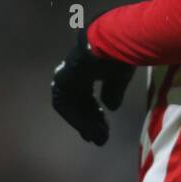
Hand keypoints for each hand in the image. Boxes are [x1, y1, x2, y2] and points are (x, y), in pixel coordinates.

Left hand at [51, 27, 134, 145]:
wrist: (108, 44)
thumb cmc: (118, 57)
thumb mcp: (119, 77)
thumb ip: (113, 92)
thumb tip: (111, 107)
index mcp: (88, 70)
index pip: (87, 96)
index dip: (94, 113)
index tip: (103, 129)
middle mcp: (74, 75)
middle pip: (79, 104)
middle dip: (89, 122)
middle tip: (99, 137)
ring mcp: (66, 78)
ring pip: (71, 108)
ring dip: (83, 124)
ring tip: (97, 137)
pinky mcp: (61, 82)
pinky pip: (65, 107)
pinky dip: (76, 120)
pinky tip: (89, 129)